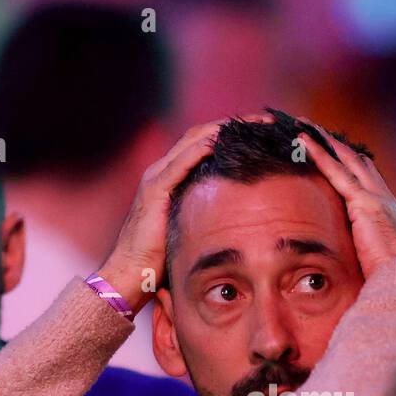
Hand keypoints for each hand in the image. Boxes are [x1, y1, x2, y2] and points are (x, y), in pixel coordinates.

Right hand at [96, 114, 271, 312]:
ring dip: (225, 130)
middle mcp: (162, 171)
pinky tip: (223, 141)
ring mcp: (157, 177)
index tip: (262, 131)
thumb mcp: (192, 230)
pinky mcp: (155, 190)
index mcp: (172, 178)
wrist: (130, 275)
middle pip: (202, 134)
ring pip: (194, 140)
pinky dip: (201, 149)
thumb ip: (209, 216)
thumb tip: (243, 219)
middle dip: (235, 124)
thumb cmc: (161, 261)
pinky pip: (181, 162)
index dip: (232, 133)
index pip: (204, 143)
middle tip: (266, 120)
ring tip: (254, 124)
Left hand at [297, 122, 395, 278]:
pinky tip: (302, 140)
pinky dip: (318, 154)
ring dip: (324, 140)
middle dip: (337, 145)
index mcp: (393, 214)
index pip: (370, 180)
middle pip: (358, 162)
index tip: (337, 152)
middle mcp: (387, 200)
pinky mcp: (364, 203)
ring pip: (346, 159)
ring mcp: (376, 198)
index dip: (353, 164)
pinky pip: (336, 172)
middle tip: (315, 130)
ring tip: (302, 125)